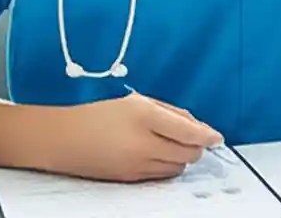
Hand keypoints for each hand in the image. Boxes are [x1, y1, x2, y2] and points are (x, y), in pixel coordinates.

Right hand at [44, 91, 223, 182]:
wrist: (64, 139)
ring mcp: (136, 164)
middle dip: (197, 146)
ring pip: (178, 166)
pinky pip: (162, 175)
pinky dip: (168, 165)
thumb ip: (171, 112)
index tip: (217, 137)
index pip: (189, 131)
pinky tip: (159, 154)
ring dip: (183, 156)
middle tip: (194, 138)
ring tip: (171, 143)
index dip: (208, 135)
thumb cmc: (100, 115)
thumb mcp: (138, 101)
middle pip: (189, 153)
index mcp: (145, 116)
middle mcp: (143, 142)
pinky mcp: (131, 179)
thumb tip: (199, 127)